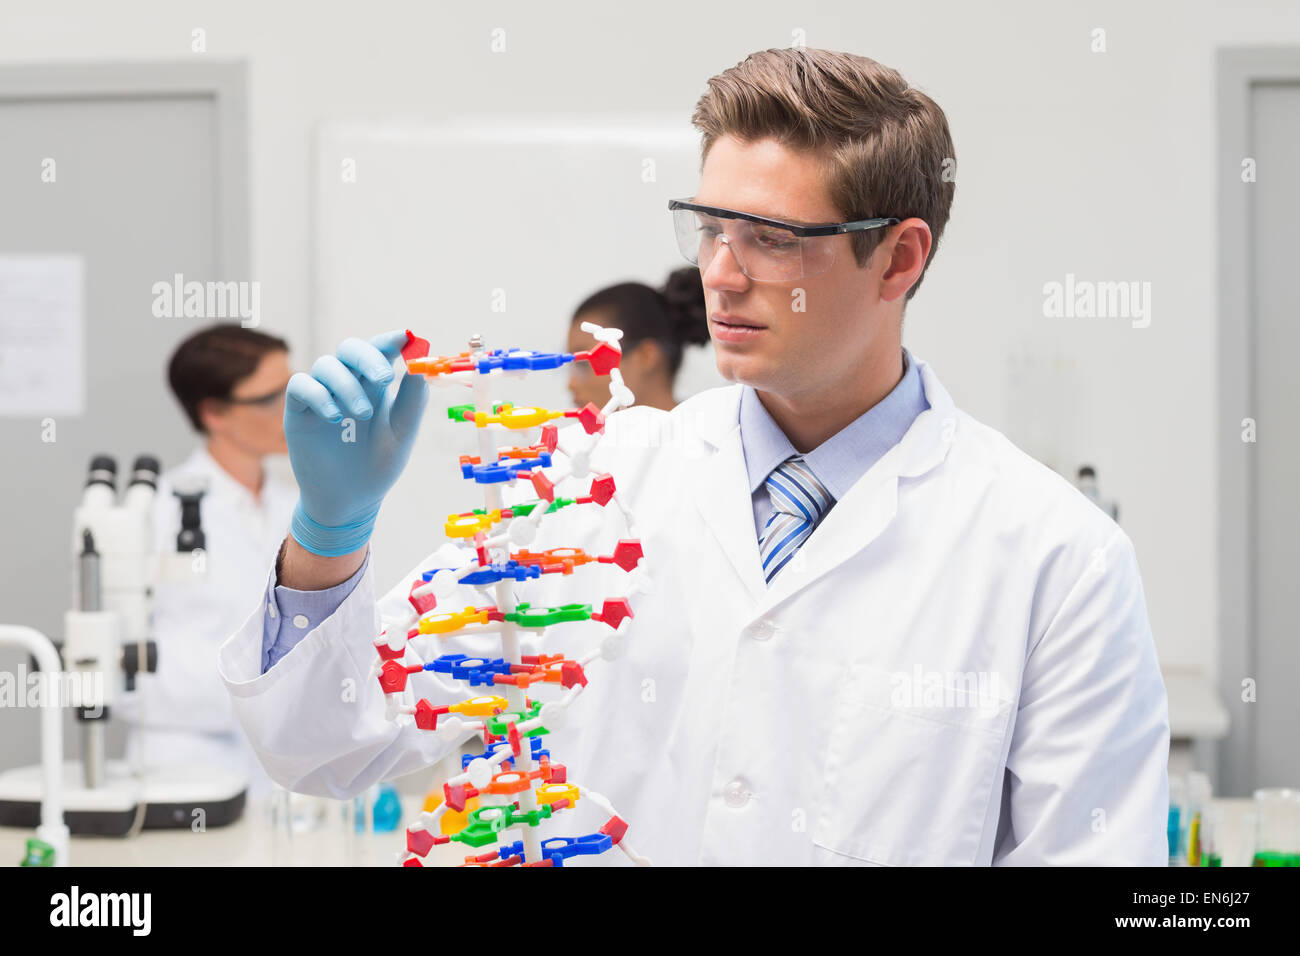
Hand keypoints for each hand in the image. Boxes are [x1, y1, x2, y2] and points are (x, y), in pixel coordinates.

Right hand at [284, 330, 427, 555]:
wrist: (350, 500)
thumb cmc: (378, 466)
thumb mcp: (402, 433)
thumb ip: (412, 400)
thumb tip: (422, 364)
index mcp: (374, 386)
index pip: (379, 350)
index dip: (391, 340)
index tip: (406, 337)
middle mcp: (347, 384)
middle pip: (350, 348)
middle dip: (368, 357)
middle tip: (385, 378)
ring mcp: (322, 395)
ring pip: (326, 365)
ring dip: (347, 384)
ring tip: (364, 414)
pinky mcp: (299, 411)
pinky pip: (301, 386)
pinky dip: (318, 395)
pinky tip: (335, 417)